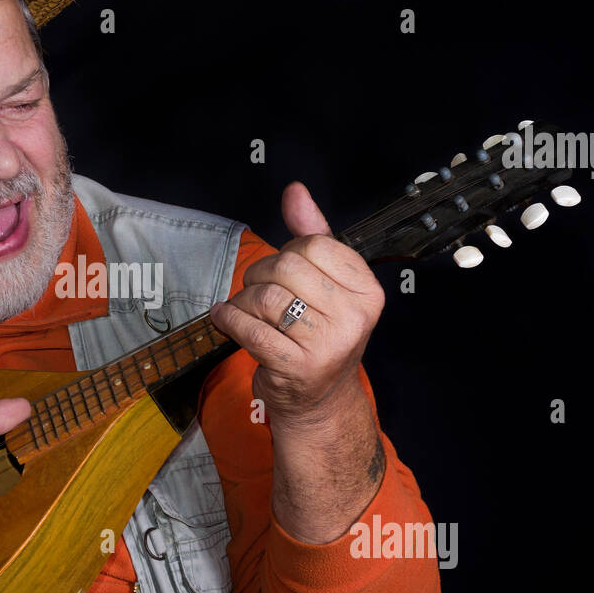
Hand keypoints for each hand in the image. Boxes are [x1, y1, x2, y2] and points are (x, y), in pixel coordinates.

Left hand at [210, 181, 384, 432]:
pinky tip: (225, 319)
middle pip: (287, 267)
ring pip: (265, 298)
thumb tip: (295, 191)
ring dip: (242, 301)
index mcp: (367, 291)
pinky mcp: (297, 367)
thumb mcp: (325, 284)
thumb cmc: (318, 335)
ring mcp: (328, 345)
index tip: (281, 271)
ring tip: (243, 310)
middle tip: (255, 291)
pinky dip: (229, 320)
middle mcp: (354, 317)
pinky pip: (250, 329)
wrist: (319, 401)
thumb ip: (312, 235)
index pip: (315, 244)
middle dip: (259, 275)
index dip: (287, 252)